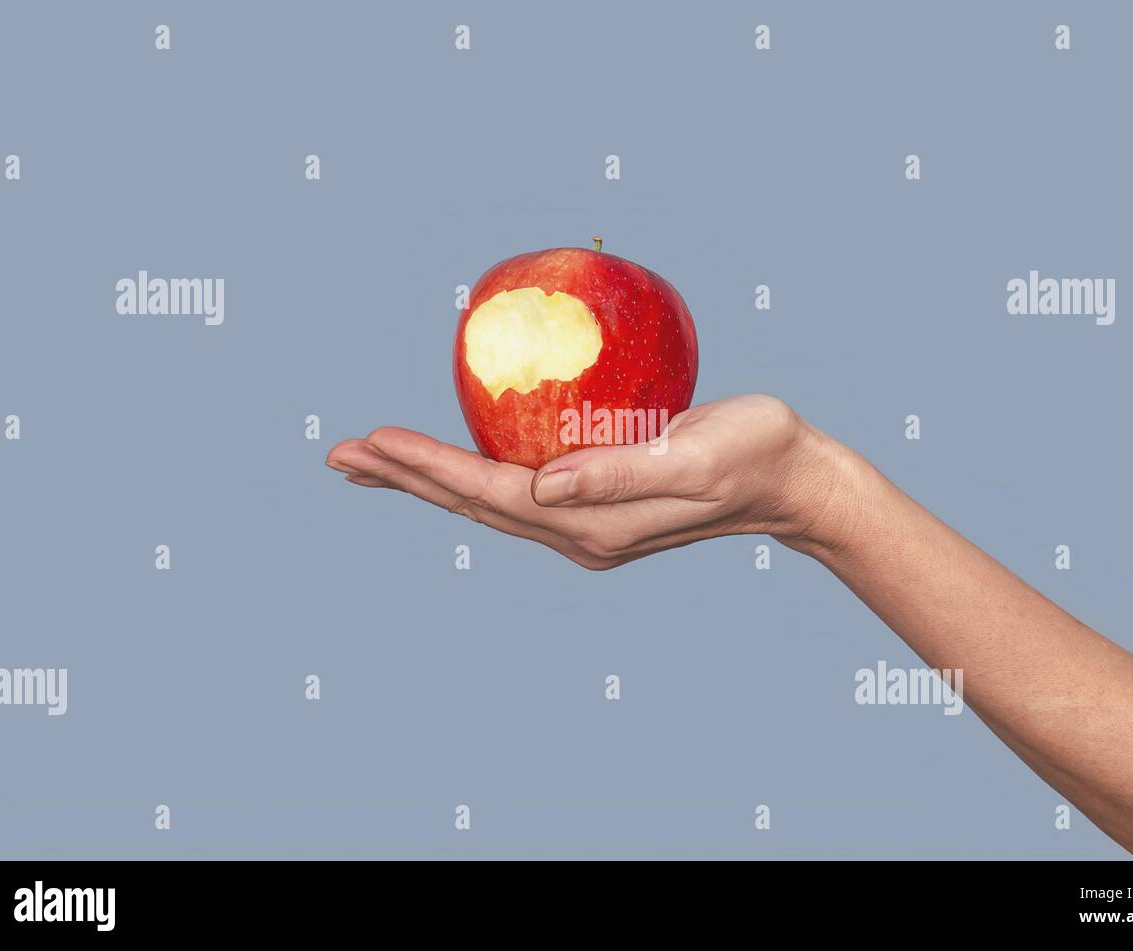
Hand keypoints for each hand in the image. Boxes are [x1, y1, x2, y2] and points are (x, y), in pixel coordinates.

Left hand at [325, 394, 841, 568]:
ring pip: (488, 503)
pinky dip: (468, 479)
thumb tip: (541, 487)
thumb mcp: (694, 456)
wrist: (794, 482)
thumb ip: (619, 473)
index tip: (373, 440)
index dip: (428, 467)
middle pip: (473, 504)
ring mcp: (587, 526)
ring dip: (426, 483)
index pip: (492, 493)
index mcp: (595, 524)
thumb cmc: (756, 452)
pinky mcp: (597, 508)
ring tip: (372, 463)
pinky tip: (452, 467)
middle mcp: (580, 533)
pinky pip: (515, 495)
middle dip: (404, 479)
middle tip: (339, 456)